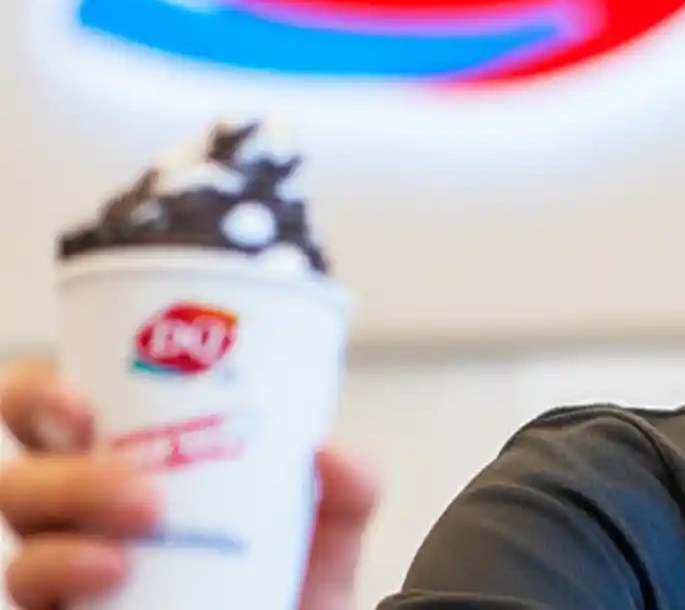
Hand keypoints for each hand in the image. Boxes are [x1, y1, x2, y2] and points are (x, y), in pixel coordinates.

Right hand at [0, 360, 377, 609]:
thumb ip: (348, 487)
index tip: (82, 403)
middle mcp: (85, 515)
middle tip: (139, 490)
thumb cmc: (291, 577)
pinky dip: (61, 578)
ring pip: (21, 544)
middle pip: (21, 476)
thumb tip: (331, 452)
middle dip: (60, 475)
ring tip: (133, 543)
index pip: (53, 413)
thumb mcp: (328, 528)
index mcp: (132, 462)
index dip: (40, 397)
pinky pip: (30, 602)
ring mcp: (70, 572)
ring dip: (67, 532)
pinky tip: (108, 575)